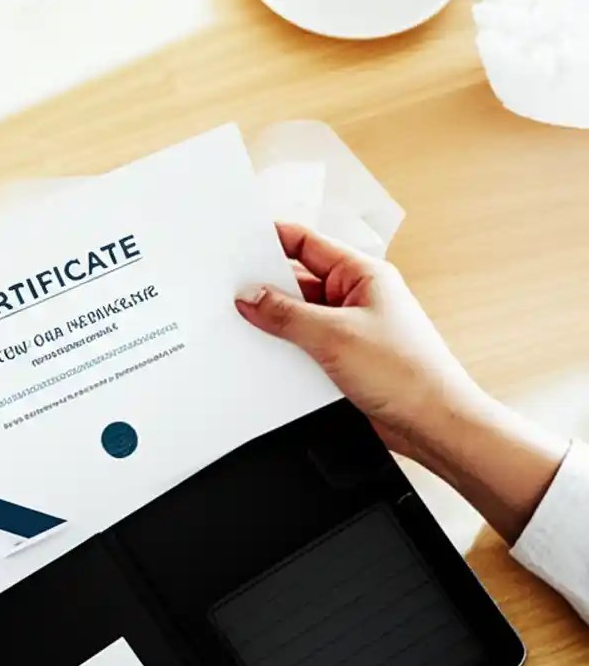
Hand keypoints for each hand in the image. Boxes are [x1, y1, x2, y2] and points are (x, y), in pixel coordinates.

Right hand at [235, 223, 564, 541]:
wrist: (432, 424)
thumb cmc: (407, 374)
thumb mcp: (334, 336)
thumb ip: (285, 314)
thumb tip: (250, 298)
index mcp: (363, 275)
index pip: (307, 243)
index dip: (272, 240)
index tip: (239, 246)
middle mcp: (356, 297)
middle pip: (297, 281)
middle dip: (266, 289)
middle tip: (232, 294)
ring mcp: (349, 328)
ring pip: (299, 315)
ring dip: (275, 323)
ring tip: (246, 328)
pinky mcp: (344, 357)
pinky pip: (305, 343)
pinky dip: (286, 347)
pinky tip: (267, 355)